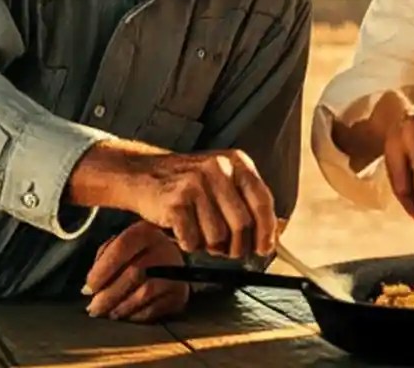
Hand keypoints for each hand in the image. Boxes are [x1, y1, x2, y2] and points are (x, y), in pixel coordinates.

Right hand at [69, 141, 277, 258]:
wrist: (140, 173)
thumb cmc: (186, 183)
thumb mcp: (222, 180)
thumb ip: (247, 202)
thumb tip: (274, 233)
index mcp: (237, 162)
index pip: (263, 200)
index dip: (267, 230)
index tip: (265, 248)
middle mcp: (218, 169)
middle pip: (242, 224)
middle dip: (238, 246)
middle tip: (229, 252)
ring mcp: (195, 184)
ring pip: (218, 236)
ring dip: (210, 246)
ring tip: (201, 236)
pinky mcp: (175, 202)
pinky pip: (193, 240)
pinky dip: (189, 245)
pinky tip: (183, 232)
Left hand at [83, 221, 189, 321]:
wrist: (169, 264)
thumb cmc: (135, 256)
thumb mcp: (118, 247)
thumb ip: (102, 262)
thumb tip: (88, 290)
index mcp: (145, 232)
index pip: (121, 248)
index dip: (102, 271)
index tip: (88, 289)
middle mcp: (164, 248)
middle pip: (134, 273)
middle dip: (109, 295)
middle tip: (94, 309)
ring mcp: (176, 271)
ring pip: (145, 292)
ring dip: (122, 307)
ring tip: (109, 314)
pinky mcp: (181, 292)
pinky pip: (156, 308)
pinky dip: (137, 316)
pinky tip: (127, 316)